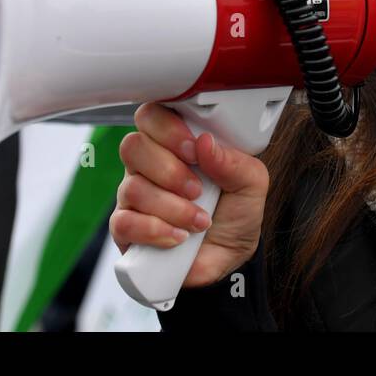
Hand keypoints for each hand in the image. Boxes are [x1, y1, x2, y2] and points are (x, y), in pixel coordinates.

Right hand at [110, 102, 269, 287]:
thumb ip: (234, 161)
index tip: (193, 150)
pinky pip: (124, 221)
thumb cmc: (235, 213)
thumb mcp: (251, 184)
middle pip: (133, 146)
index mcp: (176, 144)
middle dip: (169, 170)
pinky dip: (155, 230)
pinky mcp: (126, 228)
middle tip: (197, 190)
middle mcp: (149, 165)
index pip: (152, 115)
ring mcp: (133, 196)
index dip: (167, 128)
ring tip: (199, 221)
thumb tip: (205, 142)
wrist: (228, 259)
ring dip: (172, 208)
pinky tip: (178, 238)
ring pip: (132, 188)